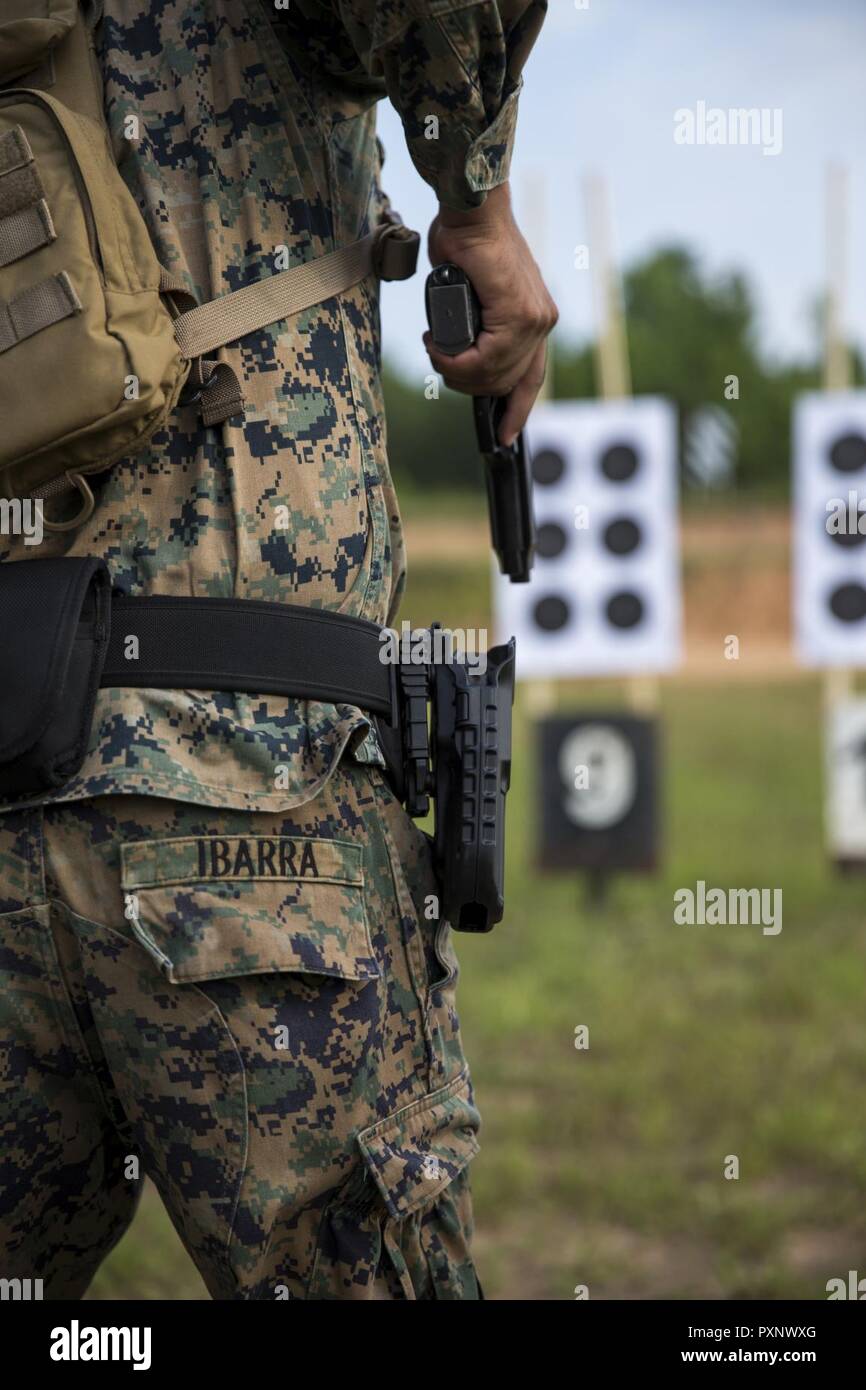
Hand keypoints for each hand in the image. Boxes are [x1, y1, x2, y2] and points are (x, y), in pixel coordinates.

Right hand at [425, 183, 557, 446]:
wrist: (471, 212)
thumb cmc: (466, 246)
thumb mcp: (477, 297)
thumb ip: (480, 327)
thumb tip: (464, 353)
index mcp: (536, 321)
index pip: (530, 380)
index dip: (516, 412)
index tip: (503, 437)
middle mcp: (542, 323)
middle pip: (504, 383)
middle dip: (466, 383)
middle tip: (439, 359)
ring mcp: (534, 319)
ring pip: (492, 375)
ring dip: (455, 370)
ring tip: (435, 347)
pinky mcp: (519, 313)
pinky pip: (485, 359)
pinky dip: (456, 359)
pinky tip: (438, 345)